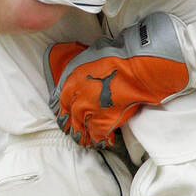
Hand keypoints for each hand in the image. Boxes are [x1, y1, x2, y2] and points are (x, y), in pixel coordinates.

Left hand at [46, 15, 188, 147]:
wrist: (135, 68)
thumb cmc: (117, 56)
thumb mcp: (91, 54)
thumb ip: (84, 67)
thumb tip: (86, 67)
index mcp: (70, 82)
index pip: (60, 102)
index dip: (62, 110)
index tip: (64, 115)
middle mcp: (76, 100)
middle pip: (69, 119)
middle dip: (70, 126)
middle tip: (73, 131)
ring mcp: (89, 113)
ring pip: (80, 130)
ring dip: (82, 136)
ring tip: (85, 140)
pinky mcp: (104, 123)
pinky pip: (97, 135)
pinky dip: (100, 139)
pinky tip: (102, 141)